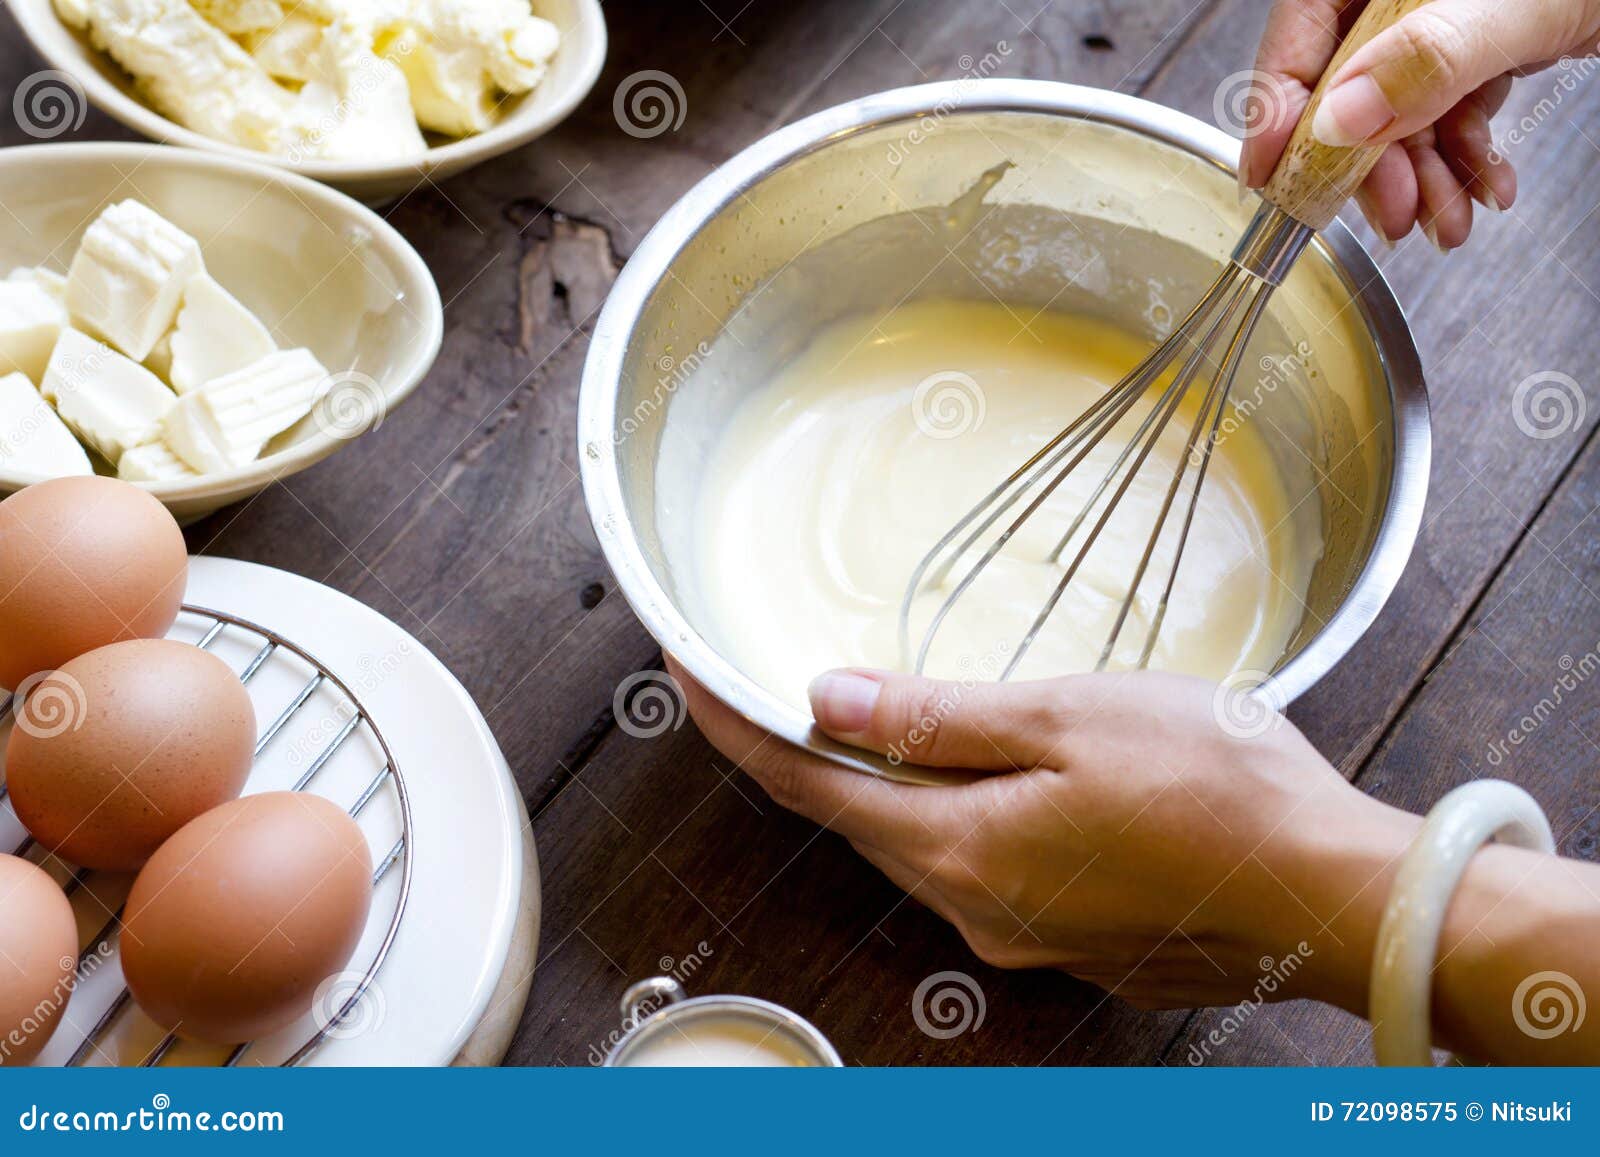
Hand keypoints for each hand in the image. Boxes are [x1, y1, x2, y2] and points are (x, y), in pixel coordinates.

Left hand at [668, 658, 1418, 1010]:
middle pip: (858, 819)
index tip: (689, 678)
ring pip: (922, 840)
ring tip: (870, 716)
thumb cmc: (1215, 788)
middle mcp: (976, 906)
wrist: (1333, 890)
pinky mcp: (1071, 932)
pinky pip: (982, 862)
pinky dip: (956, 812)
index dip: (739, 730)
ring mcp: (1025, 929)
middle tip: (766, 682)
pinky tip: (984, 773)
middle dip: (806, 752)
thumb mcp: (1064, 719)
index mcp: (960, 849)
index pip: (808, 786)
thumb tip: (828, 702)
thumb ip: (936, 719)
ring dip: (887, 781)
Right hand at [1242, 0, 1599, 247]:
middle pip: (1349, 83)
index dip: (1280, 111)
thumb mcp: (1521, 7)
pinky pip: (1449, 108)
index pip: (1305, 33)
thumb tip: (1338, 119)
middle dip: (1373, 163)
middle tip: (1390, 216)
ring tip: (1446, 220)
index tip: (1273, 180)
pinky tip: (1484, 188)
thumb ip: (1426, 58)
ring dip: (1420, 177)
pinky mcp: (1485, 41)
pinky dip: (1463, 158)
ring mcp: (1446, 15)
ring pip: (1399, 109)